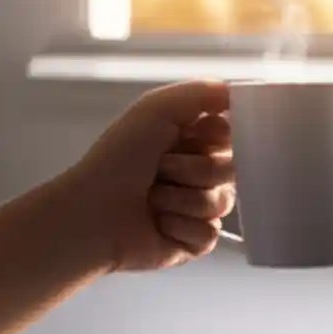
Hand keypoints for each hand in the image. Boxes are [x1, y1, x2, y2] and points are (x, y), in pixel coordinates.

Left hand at [64, 80, 234, 271]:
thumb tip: (239, 92)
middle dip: (195, 170)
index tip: (187, 138)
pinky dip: (182, 228)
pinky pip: (210, 233)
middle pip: (232, 171)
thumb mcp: (155, 110)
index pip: (233, 137)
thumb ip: (201, 93)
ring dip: (183, 200)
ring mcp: (199, 209)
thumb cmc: (119, 159)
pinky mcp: (195, 241)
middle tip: (160, 171)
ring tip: (152, 201)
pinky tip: (159, 226)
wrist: (93, 213)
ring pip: (222, 203)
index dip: (215, 139)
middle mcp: (199, 173)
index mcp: (192, 141)